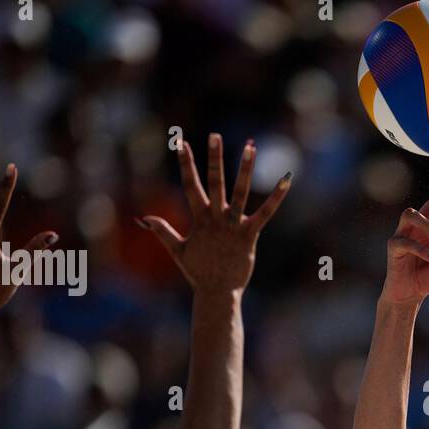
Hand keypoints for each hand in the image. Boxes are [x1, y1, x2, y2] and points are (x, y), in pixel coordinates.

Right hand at [139, 133, 289, 294]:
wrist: (217, 293)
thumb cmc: (198, 272)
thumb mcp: (178, 250)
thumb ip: (162, 231)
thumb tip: (142, 218)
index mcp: (199, 220)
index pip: (190, 186)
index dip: (186, 164)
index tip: (181, 142)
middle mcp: (216, 219)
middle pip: (214, 183)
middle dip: (213, 159)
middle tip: (215, 135)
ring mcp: (233, 226)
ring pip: (239, 193)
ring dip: (244, 169)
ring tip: (250, 146)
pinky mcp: (250, 236)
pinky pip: (265, 213)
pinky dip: (276, 197)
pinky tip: (286, 180)